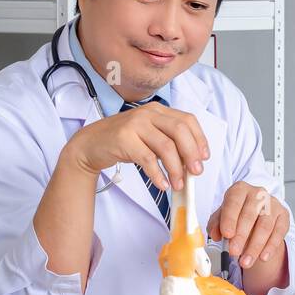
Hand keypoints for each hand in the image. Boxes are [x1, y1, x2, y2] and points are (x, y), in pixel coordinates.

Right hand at [65, 101, 208, 191]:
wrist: (89, 144)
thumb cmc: (124, 142)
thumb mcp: (149, 135)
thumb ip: (169, 142)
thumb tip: (192, 162)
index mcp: (159, 110)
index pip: (187, 120)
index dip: (199, 139)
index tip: (204, 158)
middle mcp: (148, 113)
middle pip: (179, 131)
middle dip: (191, 153)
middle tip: (196, 173)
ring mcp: (135, 124)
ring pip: (165, 146)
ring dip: (175, 168)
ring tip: (178, 184)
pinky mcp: (123, 139)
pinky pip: (147, 158)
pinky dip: (157, 174)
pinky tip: (162, 184)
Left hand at [208, 182, 289, 270]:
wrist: (256, 218)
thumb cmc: (236, 216)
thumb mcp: (221, 219)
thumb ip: (215, 225)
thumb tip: (215, 234)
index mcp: (239, 190)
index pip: (234, 202)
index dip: (229, 219)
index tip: (226, 234)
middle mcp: (257, 193)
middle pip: (250, 215)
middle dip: (241, 236)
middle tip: (234, 252)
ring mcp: (273, 203)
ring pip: (265, 226)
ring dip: (255, 246)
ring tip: (246, 262)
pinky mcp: (284, 215)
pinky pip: (279, 232)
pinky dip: (270, 247)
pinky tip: (263, 257)